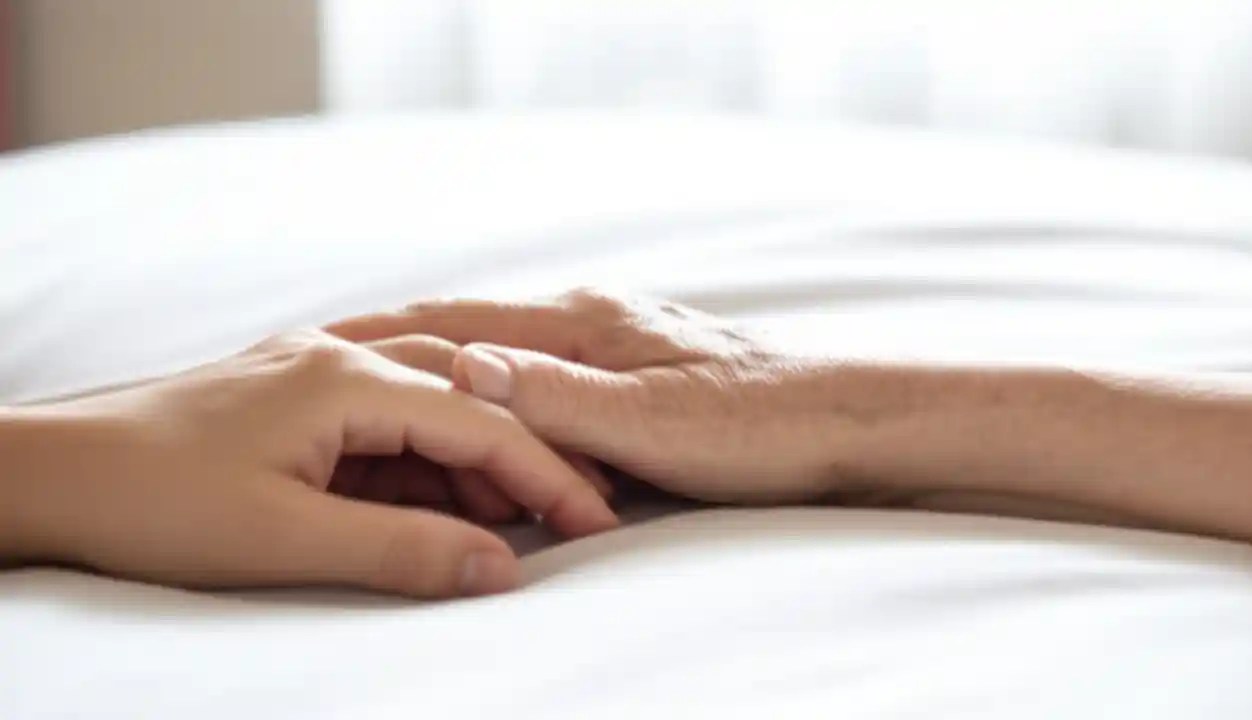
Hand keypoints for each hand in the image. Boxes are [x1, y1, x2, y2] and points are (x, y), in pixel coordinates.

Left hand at [0, 330, 616, 597]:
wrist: (49, 475)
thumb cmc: (153, 501)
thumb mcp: (287, 540)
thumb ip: (403, 551)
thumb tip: (500, 570)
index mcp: (347, 379)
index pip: (481, 424)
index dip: (548, 477)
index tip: (598, 524)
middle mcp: (340, 358)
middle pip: (467, 400)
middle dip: (525, 459)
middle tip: (574, 518)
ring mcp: (314, 371)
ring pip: (428, 408)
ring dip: (474, 463)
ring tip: (513, 521)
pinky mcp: (294, 397)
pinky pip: (384, 425)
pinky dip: (423, 466)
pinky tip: (440, 503)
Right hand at [328, 289, 845, 503]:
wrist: (846, 424)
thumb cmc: (757, 425)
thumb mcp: (652, 420)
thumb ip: (558, 395)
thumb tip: (465, 366)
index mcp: (589, 324)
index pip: (463, 322)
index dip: (389, 336)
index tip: (323, 346)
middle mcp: (597, 321)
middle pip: (479, 329)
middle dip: (407, 348)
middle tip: (333, 366)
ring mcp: (619, 343)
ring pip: (512, 354)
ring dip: (454, 371)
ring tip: (390, 394)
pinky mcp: (640, 373)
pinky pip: (549, 377)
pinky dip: (504, 393)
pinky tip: (490, 413)